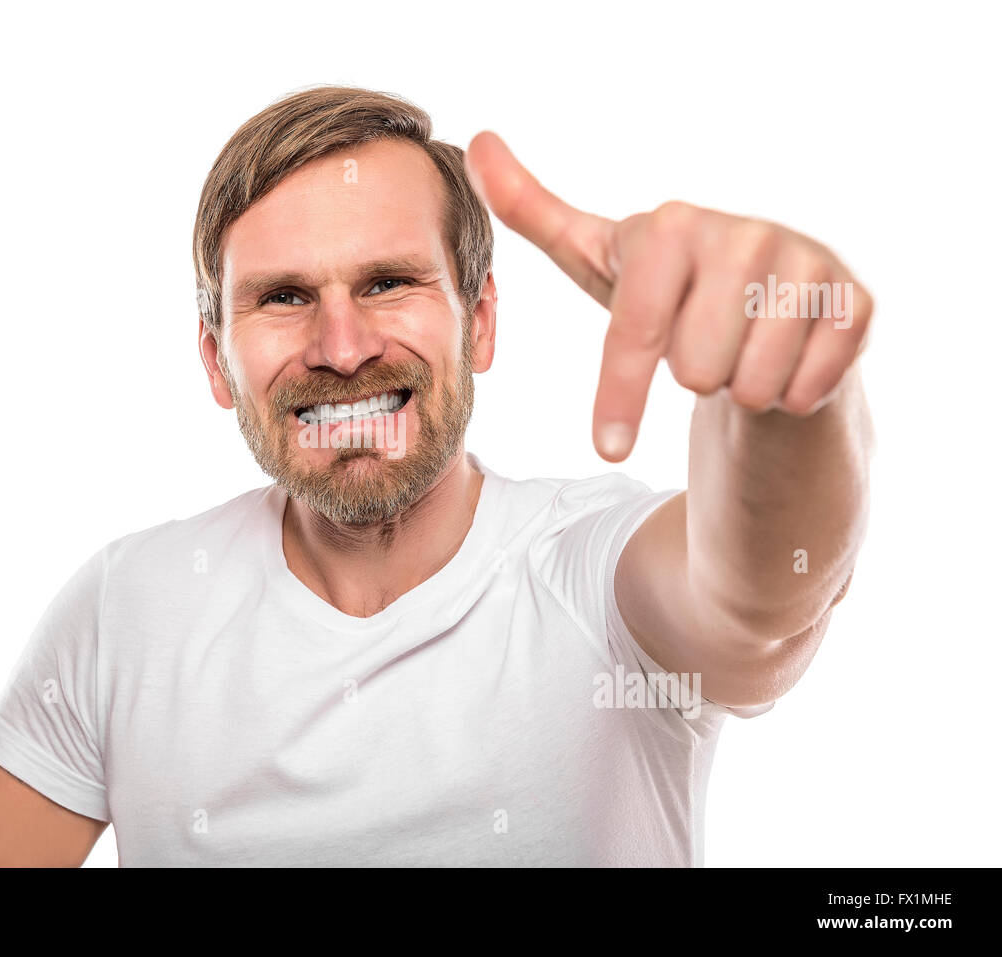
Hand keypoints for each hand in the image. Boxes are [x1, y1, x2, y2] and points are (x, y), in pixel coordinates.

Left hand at [463, 131, 872, 461]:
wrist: (766, 308)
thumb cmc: (668, 289)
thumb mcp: (597, 257)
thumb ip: (533, 210)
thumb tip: (476, 144)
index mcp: (672, 226)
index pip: (633, 331)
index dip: (619, 396)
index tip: (609, 446)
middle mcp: (745, 233)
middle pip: (695, 370)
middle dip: (692, 375)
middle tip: (703, 342)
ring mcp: (809, 263)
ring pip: (751, 386)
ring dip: (740, 386)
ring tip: (743, 349)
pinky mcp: (856, 302)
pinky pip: (804, 392)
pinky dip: (788, 395)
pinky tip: (785, 359)